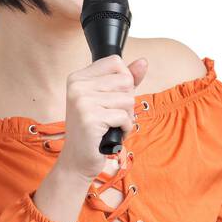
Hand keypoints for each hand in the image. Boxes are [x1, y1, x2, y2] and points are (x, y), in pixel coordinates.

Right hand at [54, 54, 148, 182]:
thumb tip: (143, 61)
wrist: (77, 160)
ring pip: (128, 100)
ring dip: (126, 117)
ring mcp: (82, 101)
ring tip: (110, 125)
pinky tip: (111, 133)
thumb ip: (126, 79)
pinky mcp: (90, 118)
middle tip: (111, 115)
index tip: (112, 98)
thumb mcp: (109, 99)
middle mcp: (77, 86)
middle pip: (125, 80)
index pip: (115, 62)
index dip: (124, 81)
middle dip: (127, 101)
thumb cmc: (95, 129)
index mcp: (78, 77)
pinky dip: (124, 128)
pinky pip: (124, 117)